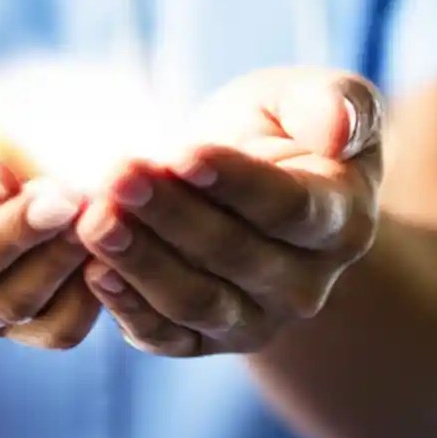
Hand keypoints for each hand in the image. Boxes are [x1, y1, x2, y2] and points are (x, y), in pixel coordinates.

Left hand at [76, 69, 383, 356]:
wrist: (247, 184)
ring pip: (197, 300)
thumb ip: (337, 101)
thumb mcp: (306, 98)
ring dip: (141, 260)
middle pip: (234, 254)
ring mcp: (256, 319)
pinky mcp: (205, 340)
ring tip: (96, 219)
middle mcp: (305, 284)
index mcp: (342, 221)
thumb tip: (340, 127)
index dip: (233, 182)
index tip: (180, 154)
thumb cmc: (281, 130)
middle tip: (118, 176)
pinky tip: (94, 271)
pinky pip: (167, 336)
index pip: (287, 206)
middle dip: (170, 213)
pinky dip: (129, 309)